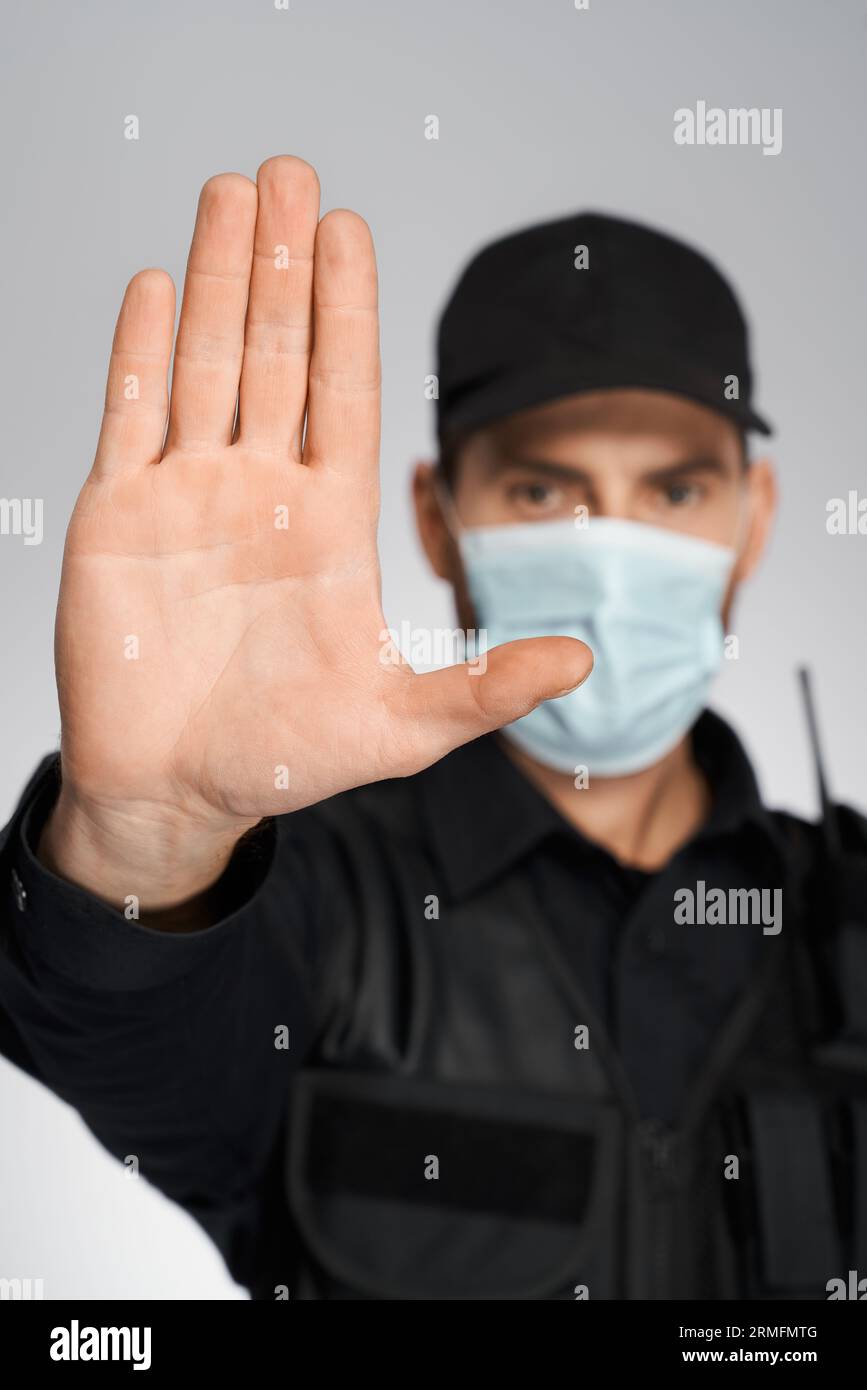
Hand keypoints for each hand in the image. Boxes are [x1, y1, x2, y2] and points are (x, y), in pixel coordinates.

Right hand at [54, 156, 591, 836]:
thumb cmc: (284, 759)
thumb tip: (584, 660)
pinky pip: (130, 415)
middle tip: (291, 172)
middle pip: (276, 354)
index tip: (351, 233)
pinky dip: (141, 351)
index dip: (347, 312)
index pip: (345, 392)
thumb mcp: (401, 727)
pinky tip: (159, 285)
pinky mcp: (119, 517)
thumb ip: (486, 687)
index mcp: (329, 523)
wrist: (177, 792)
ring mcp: (187, 496)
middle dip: (282, 264)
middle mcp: (261, 491)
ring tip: (233, 194)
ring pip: (206, 363)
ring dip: (217, 278)